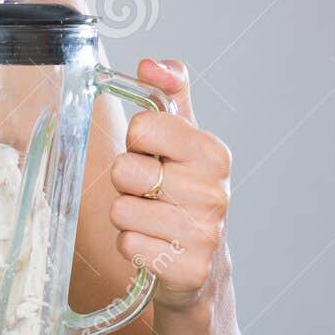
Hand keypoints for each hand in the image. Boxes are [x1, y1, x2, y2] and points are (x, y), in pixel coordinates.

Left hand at [107, 58, 231, 309]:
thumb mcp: (183, 139)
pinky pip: (128, 246)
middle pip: (125, 170)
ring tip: (151, 219)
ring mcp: (203, 233)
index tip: (152, 154)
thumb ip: (169, 93)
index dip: (136, 142)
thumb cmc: (185, 192)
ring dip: (126, 216)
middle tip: (148, 193)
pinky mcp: (187, 269)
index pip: (143, 127)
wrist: (201, 265)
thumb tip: (150, 65)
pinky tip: (153, 245)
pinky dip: (132, 247)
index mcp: (213, 153)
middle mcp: (214, 192)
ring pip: (121, 211)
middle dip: (125, 183)